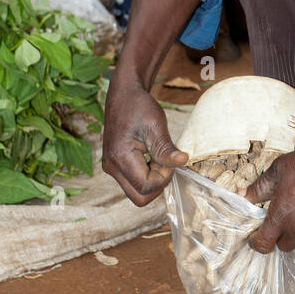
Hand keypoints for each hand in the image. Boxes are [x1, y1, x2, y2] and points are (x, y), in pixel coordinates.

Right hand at [102, 79, 188, 205]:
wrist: (123, 96)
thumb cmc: (139, 107)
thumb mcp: (156, 125)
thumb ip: (166, 149)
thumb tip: (183, 162)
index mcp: (120, 158)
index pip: (146, 187)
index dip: (164, 178)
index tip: (171, 160)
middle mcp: (111, 167)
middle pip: (139, 197)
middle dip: (157, 185)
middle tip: (165, 163)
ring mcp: (111, 168)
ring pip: (136, 191)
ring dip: (152, 180)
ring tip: (158, 156)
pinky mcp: (115, 166)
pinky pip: (133, 182)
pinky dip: (146, 175)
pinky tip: (151, 157)